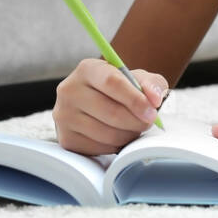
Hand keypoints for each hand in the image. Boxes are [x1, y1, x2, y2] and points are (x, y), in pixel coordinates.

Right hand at [53, 58, 168, 155]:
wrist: (98, 104)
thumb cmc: (120, 90)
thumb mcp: (137, 79)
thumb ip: (151, 83)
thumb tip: (154, 98)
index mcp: (87, 69)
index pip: (112, 83)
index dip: (135, 99)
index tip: (152, 111)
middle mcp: (69, 90)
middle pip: (111, 112)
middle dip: (137, 121)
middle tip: (148, 122)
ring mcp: (64, 116)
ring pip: (107, 133)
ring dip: (129, 134)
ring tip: (133, 127)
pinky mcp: (66, 138)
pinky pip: (99, 148)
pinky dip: (116, 145)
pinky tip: (118, 135)